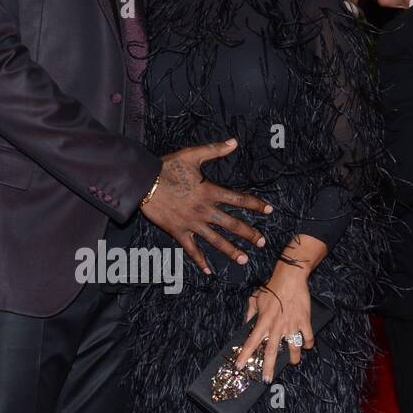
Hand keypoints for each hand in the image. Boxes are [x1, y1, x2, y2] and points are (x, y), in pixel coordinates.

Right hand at [141, 138, 272, 273]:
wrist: (143, 182)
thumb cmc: (166, 167)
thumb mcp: (192, 155)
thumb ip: (215, 150)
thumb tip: (234, 142)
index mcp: (209, 191)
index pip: (238, 200)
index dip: (255, 204)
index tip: (269, 210)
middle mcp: (204, 210)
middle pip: (231, 224)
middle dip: (248, 233)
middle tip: (261, 242)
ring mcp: (191, 223)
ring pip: (215, 240)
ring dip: (230, 250)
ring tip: (243, 260)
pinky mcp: (178, 232)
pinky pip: (191, 249)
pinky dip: (200, 261)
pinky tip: (209, 271)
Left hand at [235, 264, 312, 381]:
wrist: (291, 277)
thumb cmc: (272, 287)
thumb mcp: (255, 299)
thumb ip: (249, 314)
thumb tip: (245, 325)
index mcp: (263, 321)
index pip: (251, 342)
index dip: (244, 356)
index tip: (239, 367)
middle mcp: (276, 326)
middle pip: (270, 352)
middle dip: (268, 368)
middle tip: (266, 380)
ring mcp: (291, 325)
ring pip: (293, 348)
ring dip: (293, 358)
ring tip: (293, 362)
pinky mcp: (304, 321)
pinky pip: (307, 338)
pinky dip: (307, 343)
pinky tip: (305, 345)